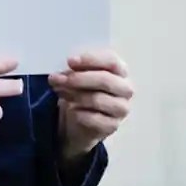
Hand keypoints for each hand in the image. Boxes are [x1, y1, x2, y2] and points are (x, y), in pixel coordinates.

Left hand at [48, 50, 133, 164]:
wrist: (82, 119)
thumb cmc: (83, 90)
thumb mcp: (78, 75)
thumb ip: (73, 71)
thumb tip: (62, 74)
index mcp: (120, 70)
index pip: (111, 61)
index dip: (91, 60)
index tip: (70, 61)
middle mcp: (125, 88)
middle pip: (105, 80)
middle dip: (79, 78)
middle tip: (59, 79)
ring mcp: (121, 108)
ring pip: (97, 99)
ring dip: (75, 95)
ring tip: (60, 92)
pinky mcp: (113, 126)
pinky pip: (93, 118)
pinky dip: (78, 113)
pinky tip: (72, 110)